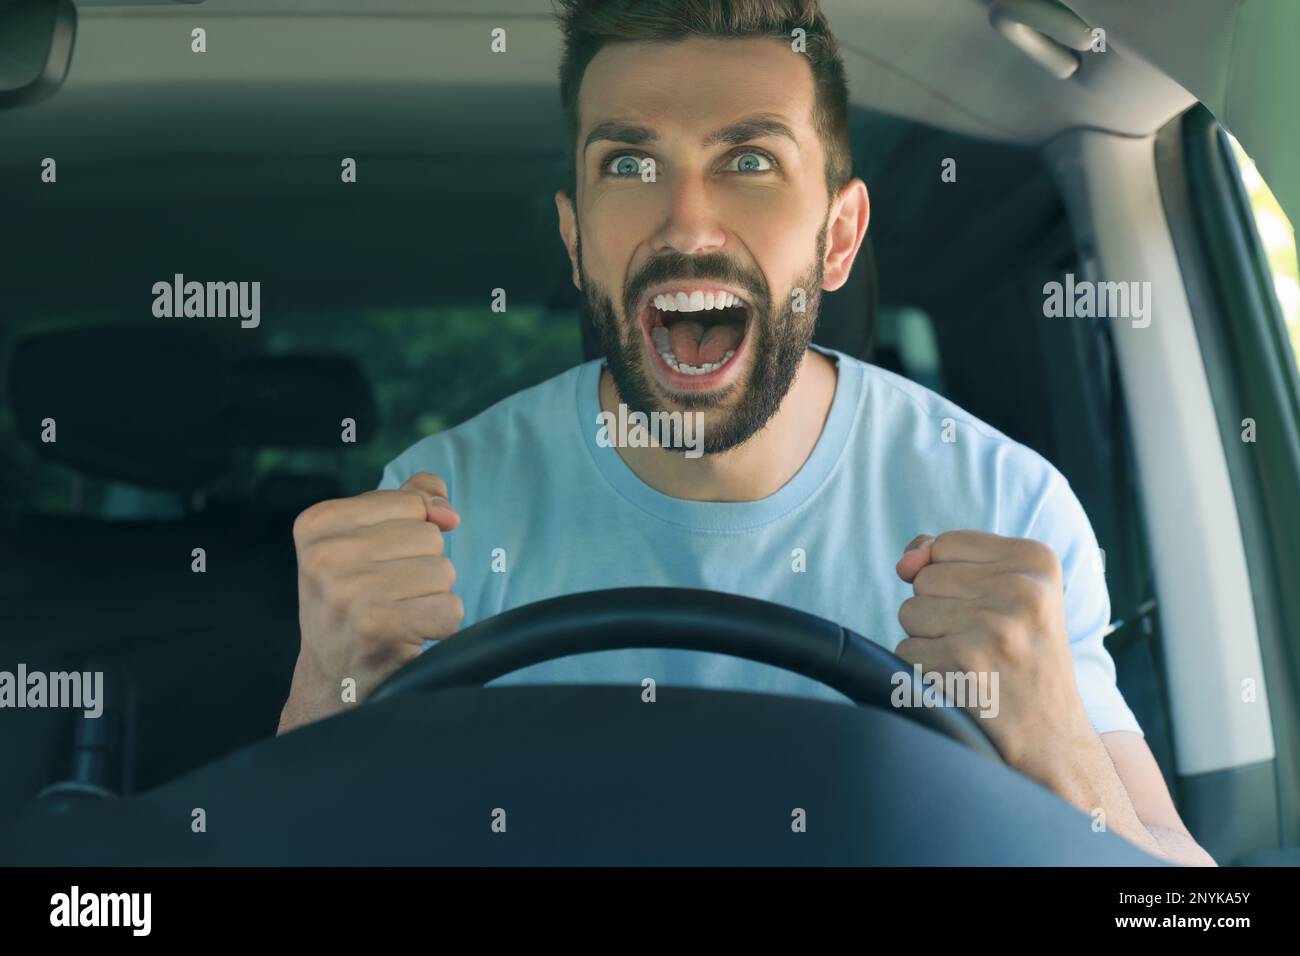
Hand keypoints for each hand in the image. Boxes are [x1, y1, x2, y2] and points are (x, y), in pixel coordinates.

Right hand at [278, 472, 462, 732]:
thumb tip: (446, 507)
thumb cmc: (353, 603)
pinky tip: (409, 635)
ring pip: (443, 571)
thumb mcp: (361, 543)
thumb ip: (408, 503)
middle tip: (386, 596)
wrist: (331, 680)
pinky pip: (450, 608)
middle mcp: (325, 556)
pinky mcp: (378, 629)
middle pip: (429, 537)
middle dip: (422, 567)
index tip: (378, 564)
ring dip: (432, 597)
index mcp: (316, 523)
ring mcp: (349, 593)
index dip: (410, 534)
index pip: (410, 503)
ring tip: (396, 614)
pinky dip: (441, 625)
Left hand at [894, 530, 1094, 774]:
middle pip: (923, 579)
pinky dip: (923, 671)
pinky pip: (904, 650)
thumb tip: (905, 563)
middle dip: (940, 612)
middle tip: (985, 642)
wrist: (1052, 737)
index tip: (991, 610)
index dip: (952, 581)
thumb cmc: (1022, 658)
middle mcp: (1021, 588)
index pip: (946, 544)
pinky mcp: (965, 661)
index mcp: (1036, 560)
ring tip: (974, 661)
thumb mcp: (1010, 593)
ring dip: (929, 641)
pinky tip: (962, 683)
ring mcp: (993, 625)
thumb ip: (948, 559)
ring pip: (909, 612)